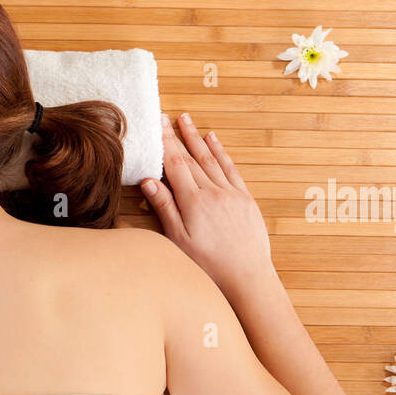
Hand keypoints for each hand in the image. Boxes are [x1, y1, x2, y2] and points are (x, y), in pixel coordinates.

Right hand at [141, 113, 273, 298]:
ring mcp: (231, 194)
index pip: (175, 164)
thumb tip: (149, 181)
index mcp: (194, 201)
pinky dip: (220, 152)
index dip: (164, 142)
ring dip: (197, 138)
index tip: (156, 124)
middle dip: (177, 135)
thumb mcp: (179, 241)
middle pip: (191, 157)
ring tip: (187, 120)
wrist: (247, 278)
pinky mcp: (245, 199)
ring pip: (211, 159)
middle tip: (166, 116)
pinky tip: (213, 141)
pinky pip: (231, 168)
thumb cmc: (208, 266)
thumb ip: (165, 208)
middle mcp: (213, 192)